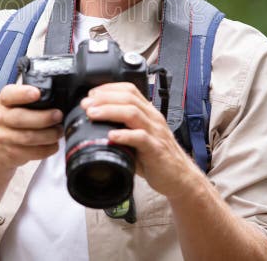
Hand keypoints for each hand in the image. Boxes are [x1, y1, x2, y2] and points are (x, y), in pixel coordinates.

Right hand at [0, 84, 63, 171]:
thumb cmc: (12, 119)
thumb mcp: (15, 103)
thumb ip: (30, 97)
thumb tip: (57, 95)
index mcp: (4, 101)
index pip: (10, 95)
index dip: (23, 94)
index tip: (37, 93)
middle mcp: (1, 117)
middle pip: (21, 118)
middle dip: (43, 117)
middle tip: (58, 115)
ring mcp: (4, 136)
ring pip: (28, 137)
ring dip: (48, 135)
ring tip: (59, 131)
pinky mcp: (12, 153)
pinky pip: (32, 152)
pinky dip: (47, 149)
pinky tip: (54, 144)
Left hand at [80, 82, 199, 198]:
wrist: (180, 177)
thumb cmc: (157, 157)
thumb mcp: (139, 138)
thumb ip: (122, 129)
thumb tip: (96, 127)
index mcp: (148, 113)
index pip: (129, 90)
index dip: (109, 88)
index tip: (91, 94)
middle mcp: (152, 118)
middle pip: (128, 98)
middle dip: (104, 98)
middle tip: (86, 103)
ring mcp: (155, 132)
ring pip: (133, 113)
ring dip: (109, 111)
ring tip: (93, 114)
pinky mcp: (156, 149)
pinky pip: (140, 138)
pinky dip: (124, 135)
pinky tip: (111, 136)